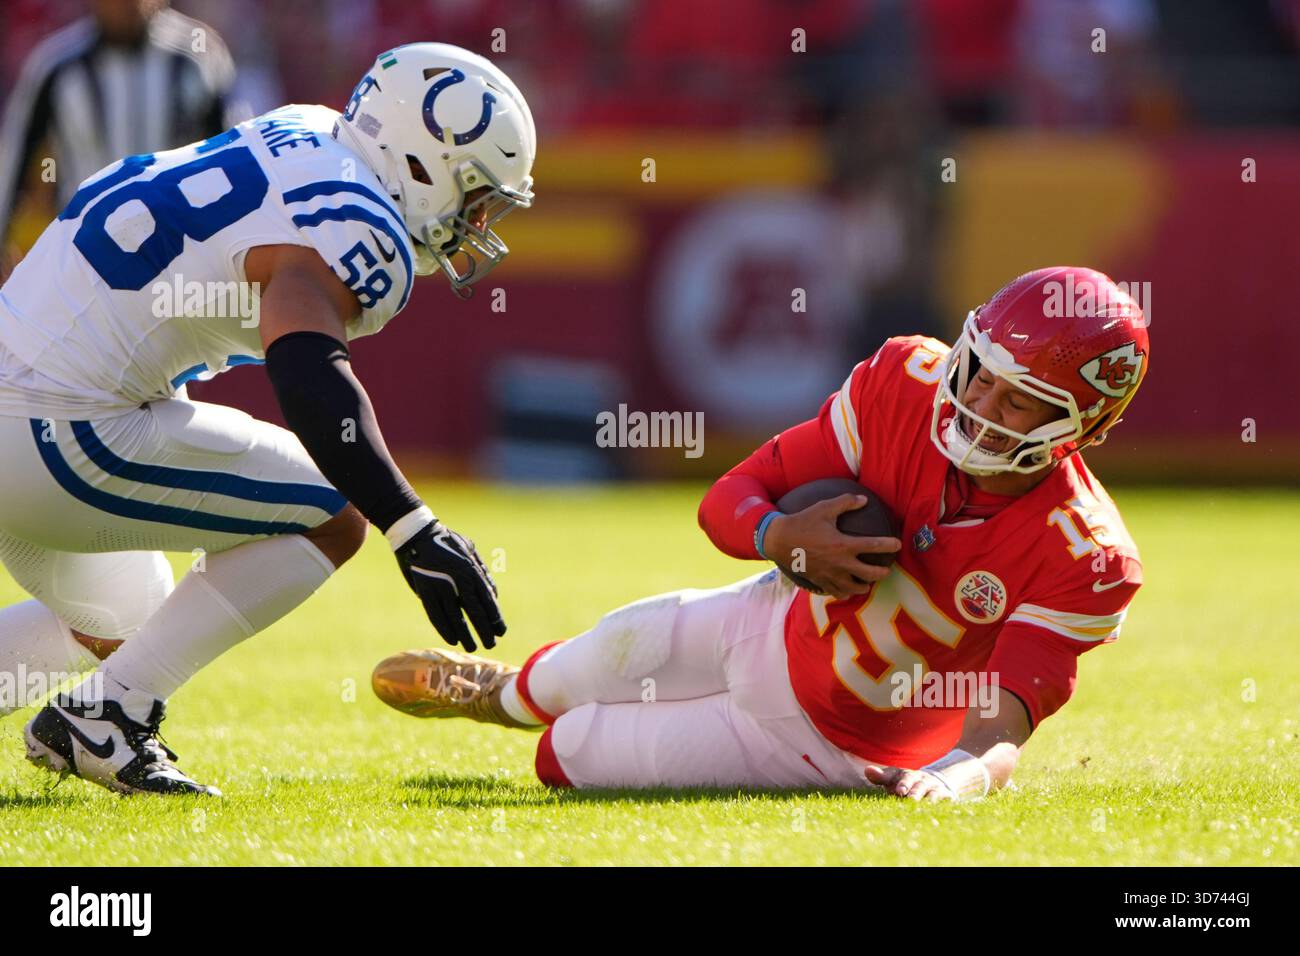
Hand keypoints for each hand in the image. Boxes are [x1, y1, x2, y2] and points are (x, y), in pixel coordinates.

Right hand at [395, 520, 505, 651]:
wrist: (417, 534)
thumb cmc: (446, 542)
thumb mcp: (470, 551)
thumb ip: (482, 573)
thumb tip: (493, 595)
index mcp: (472, 570)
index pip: (487, 600)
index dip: (494, 618)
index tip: (501, 631)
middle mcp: (459, 581)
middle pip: (475, 612)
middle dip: (484, 630)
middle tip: (491, 644)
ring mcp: (441, 587)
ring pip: (455, 618)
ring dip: (465, 635)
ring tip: (472, 646)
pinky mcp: (425, 591)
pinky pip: (436, 616)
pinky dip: (445, 629)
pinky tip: (452, 639)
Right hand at [764, 494, 901, 599]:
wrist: (778, 540)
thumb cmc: (802, 522)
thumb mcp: (824, 508)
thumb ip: (845, 502)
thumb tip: (864, 500)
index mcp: (843, 544)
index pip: (873, 546)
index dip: (889, 545)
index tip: (898, 544)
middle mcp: (840, 563)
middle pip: (869, 574)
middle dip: (882, 573)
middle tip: (886, 570)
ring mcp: (830, 574)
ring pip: (854, 588)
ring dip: (864, 586)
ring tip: (868, 582)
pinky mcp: (820, 581)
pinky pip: (837, 592)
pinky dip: (845, 592)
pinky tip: (847, 589)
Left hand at [864, 764, 954, 801]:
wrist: (932, 782)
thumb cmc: (906, 782)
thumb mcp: (893, 778)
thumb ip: (881, 777)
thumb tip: (867, 771)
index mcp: (909, 775)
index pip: (906, 778)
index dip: (903, 784)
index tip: (899, 791)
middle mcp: (923, 781)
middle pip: (920, 786)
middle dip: (915, 793)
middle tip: (910, 799)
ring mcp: (935, 789)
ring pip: (933, 795)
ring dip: (928, 800)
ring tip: (923, 807)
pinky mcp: (945, 798)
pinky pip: (945, 802)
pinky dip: (942, 806)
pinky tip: (938, 813)